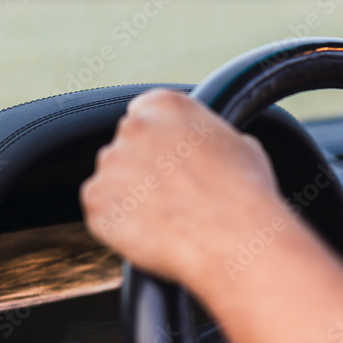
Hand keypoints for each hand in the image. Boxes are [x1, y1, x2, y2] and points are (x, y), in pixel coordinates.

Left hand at [81, 89, 283, 285]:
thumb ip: (211, 138)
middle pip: (127, 148)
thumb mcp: (242, 147)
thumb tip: (211, 149)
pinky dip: (121, 228)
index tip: (174, 164)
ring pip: (113, 183)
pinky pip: (103, 215)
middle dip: (143, 171)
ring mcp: (110, 164)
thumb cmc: (247, 194)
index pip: (147, 115)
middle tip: (174, 197)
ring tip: (169, 221)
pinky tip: (154, 236)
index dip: (161, 143)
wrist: (235, 237)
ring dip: (131, 199)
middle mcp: (133, 127)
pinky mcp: (95, 202)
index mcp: (166, 105)